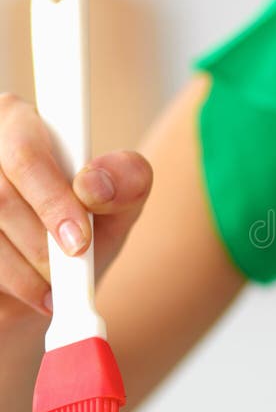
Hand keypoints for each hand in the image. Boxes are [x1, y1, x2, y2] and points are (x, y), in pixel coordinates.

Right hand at [0, 92, 152, 321]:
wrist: (49, 280)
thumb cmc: (82, 228)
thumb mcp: (119, 206)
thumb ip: (127, 182)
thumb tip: (94, 185)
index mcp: (15, 120)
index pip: (24, 152)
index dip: (52, 200)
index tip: (79, 242)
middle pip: (0, 197)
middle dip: (43, 246)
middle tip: (69, 271)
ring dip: (25, 274)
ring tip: (53, 286)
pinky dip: (9, 286)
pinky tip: (30, 292)